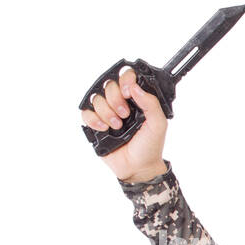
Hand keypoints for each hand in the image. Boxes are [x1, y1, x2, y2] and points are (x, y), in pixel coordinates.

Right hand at [80, 65, 168, 182]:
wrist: (138, 167)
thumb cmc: (150, 146)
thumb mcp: (158, 123)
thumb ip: (151, 103)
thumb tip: (135, 87)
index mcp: (136, 98)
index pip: (126, 76)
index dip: (125, 81)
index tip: (129, 93)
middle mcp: (120, 102)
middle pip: (108, 85)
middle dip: (116, 100)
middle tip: (125, 115)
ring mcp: (106, 113)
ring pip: (96, 99)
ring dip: (106, 112)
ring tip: (117, 126)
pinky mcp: (95, 125)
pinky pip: (86, 113)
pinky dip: (94, 120)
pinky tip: (104, 129)